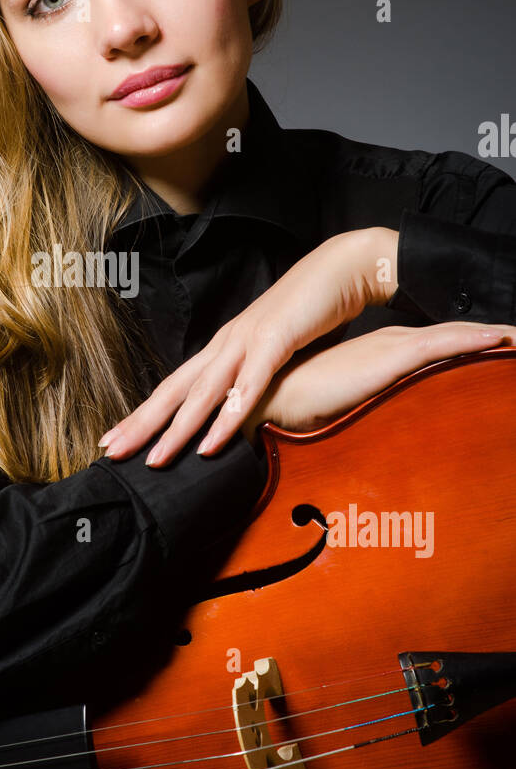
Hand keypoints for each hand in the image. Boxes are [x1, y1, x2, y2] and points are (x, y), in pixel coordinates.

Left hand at [99, 227, 399, 465]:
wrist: (345, 268)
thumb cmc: (312, 312)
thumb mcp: (277, 353)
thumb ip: (258, 378)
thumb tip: (248, 410)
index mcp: (223, 347)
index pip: (175, 386)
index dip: (146, 414)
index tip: (117, 440)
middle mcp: (226, 343)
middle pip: (174, 390)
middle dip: (142, 423)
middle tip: (111, 452)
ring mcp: (247, 340)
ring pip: (203, 392)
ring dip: (178, 429)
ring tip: (154, 459)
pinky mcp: (275, 340)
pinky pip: (248, 386)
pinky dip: (229, 416)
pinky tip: (212, 444)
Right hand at [241, 321, 515, 448]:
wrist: (274, 399)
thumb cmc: (305, 410)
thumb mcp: (349, 409)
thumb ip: (372, 410)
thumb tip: (389, 432)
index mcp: (385, 354)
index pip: (439, 346)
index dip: (472, 343)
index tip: (506, 346)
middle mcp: (394, 344)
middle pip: (454, 337)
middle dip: (492, 336)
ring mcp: (393, 348)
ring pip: (457, 337)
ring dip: (493, 335)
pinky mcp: (391, 358)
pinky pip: (444, 345)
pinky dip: (476, 340)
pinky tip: (503, 338)